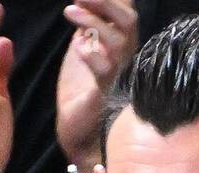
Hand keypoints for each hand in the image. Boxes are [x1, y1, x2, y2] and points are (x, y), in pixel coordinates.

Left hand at [55, 0, 138, 170]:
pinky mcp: (106, 94)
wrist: (79, 133)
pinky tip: (77, 47)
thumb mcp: (84, 50)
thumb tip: (83, 2)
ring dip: (93, 23)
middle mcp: (126, 58)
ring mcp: (119, 76)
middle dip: (105, 2)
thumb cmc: (82, 92)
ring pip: (119, 42)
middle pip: (129, 21)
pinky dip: (91, 55)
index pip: (125, 12)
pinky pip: (105, 70)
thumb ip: (88, 27)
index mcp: (121, 44)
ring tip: (69, 11)